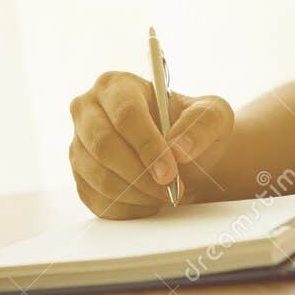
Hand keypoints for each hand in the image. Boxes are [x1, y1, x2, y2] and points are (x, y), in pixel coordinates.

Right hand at [69, 71, 234, 218]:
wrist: (184, 157)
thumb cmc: (193, 129)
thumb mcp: (214, 117)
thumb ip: (202, 125)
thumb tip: (178, 149)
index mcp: (116, 86)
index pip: (125, 114)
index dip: (148, 146)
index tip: (170, 172)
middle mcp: (88, 110)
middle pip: (104, 146)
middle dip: (142, 175)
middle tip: (172, 190)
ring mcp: (80, 146)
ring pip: (100, 177)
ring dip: (139, 194)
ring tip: (166, 195)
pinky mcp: (81, 178)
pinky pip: (99, 201)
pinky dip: (130, 208)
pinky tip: (150, 201)